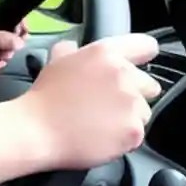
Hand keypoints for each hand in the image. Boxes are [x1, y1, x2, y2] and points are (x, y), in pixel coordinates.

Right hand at [12, 34, 160, 169]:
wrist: (36, 131)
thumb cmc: (43, 99)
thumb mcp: (55, 62)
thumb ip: (72, 50)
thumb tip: (75, 46)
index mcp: (105, 54)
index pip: (145, 46)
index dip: (143, 56)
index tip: (139, 66)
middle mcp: (122, 75)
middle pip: (148, 85)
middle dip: (133, 94)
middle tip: (105, 105)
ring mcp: (130, 103)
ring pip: (144, 112)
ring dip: (128, 118)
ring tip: (99, 123)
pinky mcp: (133, 130)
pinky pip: (138, 134)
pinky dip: (123, 139)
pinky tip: (100, 136)